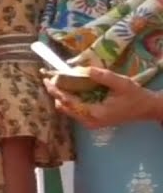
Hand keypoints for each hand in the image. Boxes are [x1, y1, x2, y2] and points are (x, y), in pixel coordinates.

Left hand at [44, 67, 162, 127]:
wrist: (145, 109)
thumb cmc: (134, 96)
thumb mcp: (121, 83)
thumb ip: (102, 76)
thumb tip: (83, 69)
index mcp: (94, 113)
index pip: (68, 102)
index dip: (56, 90)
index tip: (46, 79)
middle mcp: (89, 121)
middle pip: (63, 107)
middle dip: (55, 92)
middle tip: (50, 77)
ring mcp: (89, 122)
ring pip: (67, 109)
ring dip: (61, 95)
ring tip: (58, 80)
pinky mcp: (91, 120)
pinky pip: (74, 110)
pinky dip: (69, 99)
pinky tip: (69, 87)